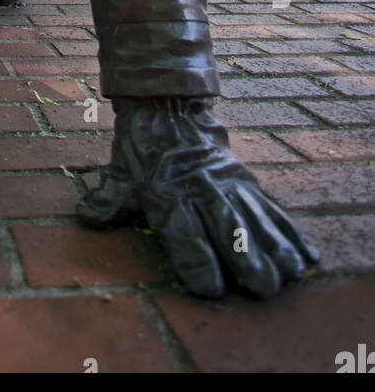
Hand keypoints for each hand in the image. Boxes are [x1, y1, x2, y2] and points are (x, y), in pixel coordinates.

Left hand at [76, 96, 318, 298]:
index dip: (197, 261)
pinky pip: (270, 207)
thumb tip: (87, 216)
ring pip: (255, 217)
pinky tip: (304, 255)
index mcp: (167, 193)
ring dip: (275, 247)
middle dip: (246, 257)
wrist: (167, 103)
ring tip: (290, 274)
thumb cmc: (140, 149)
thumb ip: (108, 200)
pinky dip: (290, 231)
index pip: (183, 231)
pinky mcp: (245, 178)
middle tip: (261, 286)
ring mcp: (227, 182)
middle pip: (227, 225)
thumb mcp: (120, 173)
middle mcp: (201, 188)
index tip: (210, 288)